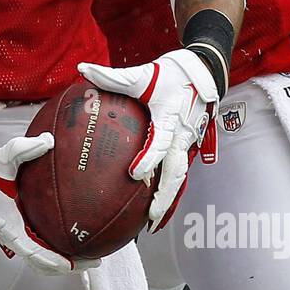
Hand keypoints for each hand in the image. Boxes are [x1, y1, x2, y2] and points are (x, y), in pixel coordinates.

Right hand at [0, 134, 79, 274]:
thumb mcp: (2, 157)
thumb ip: (23, 148)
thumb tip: (49, 140)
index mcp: (10, 226)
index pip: (34, 253)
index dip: (54, 261)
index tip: (73, 264)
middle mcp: (13, 236)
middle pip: (43, 263)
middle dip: (68, 266)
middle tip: (94, 262)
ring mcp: (16, 236)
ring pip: (42, 260)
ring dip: (62, 263)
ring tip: (88, 259)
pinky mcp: (18, 232)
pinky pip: (39, 249)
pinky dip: (55, 253)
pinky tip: (72, 244)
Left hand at [77, 49, 218, 231]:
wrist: (206, 69)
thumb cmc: (174, 72)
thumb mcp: (144, 73)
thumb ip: (113, 77)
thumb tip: (83, 70)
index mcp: (172, 118)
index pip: (161, 143)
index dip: (149, 158)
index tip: (135, 174)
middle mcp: (183, 134)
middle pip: (176, 171)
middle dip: (165, 195)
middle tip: (150, 215)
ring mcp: (189, 142)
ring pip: (180, 175)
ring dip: (169, 197)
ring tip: (153, 219)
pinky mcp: (188, 145)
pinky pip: (180, 170)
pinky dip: (171, 188)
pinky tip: (158, 204)